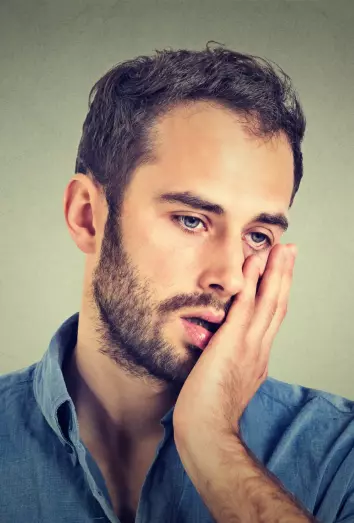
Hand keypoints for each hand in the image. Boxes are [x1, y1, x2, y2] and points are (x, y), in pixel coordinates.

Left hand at [173, 243, 296, 444]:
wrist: (207, 431)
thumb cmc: (209, 412)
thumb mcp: (226, 381)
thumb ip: (229, 362)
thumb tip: (223, 351)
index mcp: (257, 356)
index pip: (271, 318)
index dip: (278, 293)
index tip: (280, 274)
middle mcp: (258, 348)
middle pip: (277, 304)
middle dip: (284, 275)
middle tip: (289, 251)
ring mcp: (248, 344)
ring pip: (268, 301)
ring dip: (275, 272)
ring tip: (280, 249)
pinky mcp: (232, 342)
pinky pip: (245, 306)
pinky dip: (252, 282)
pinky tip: (254, 263)